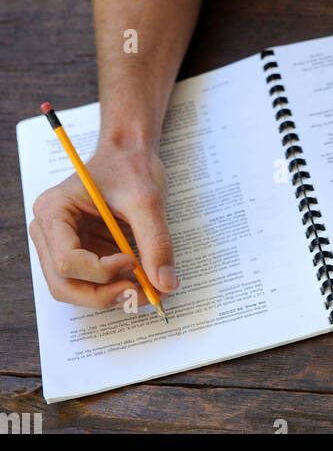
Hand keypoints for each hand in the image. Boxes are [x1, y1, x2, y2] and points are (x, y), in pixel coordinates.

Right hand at [29, 143, 177, 309]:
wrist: (130, 154)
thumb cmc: (131, 166)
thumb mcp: (147, 201)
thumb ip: (156, 242)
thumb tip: (165, 284)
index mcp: (53, 211)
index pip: (67, 260)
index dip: (101, 270)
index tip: (133, 260)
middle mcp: (48, 232)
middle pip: (64, 284)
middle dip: (104, 294)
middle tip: (142, 291)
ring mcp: (60, 245)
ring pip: (75, 290)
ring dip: (110, 296)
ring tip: (146, 287)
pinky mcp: (78, 253)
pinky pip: (90, 282)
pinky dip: (114, 287)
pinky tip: (139, 278)